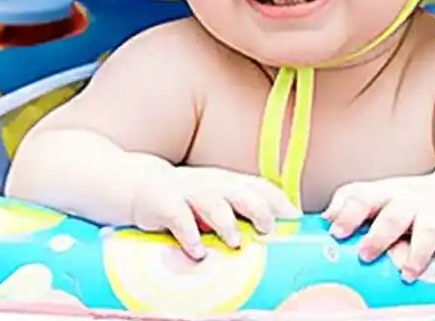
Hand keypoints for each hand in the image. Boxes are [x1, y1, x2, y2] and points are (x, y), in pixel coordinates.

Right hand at [129, 166, 300, 259]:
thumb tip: (274, 233)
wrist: (138, 185)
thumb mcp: (215, 199)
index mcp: (226, 183)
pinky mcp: (163, 203)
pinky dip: (189, 236)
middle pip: (241, 191)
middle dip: (258, 209)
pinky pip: (178, 217)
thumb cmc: (186, 200)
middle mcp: (210, 184)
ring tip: (235, 243)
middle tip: (268, 230)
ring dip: (226, 223)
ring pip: (212, 202)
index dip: (278, 200)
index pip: (259, 186)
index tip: (295, 219)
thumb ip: (238, 211)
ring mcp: (186, 192)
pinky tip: (198, 252)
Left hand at [323, 175, 434, 281]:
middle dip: (379, 236)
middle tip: (365, 255)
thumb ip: (351, 203)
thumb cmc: (409, 201)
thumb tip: (325, 218)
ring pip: (427, 229)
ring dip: (416, 253)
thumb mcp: (379, 195)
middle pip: (393, 215)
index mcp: (385, 193)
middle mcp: (410, 200)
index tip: (336, 232)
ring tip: (406, 274)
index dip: (348, 213)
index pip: (363, 197)